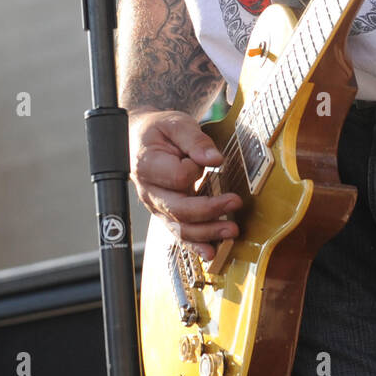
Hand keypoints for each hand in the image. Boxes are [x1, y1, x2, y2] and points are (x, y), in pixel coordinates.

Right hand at [129, 109, 241, 260]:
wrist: (140, 140)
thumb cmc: (158, 131)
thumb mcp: (176, 124)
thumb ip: (194, 140)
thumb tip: (214, 159)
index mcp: (148, 165)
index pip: (178, 176)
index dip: (196, 169)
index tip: (207, 159)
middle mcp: (149, 191)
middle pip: (179, 209)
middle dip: (209, 210)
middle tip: (234, 202)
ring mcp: (156, 207)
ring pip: (180, 227)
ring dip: (207, 232)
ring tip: (231, 229)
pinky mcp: (165, 215)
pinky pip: (179, 234)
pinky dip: (195, 245)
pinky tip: (211, 252)